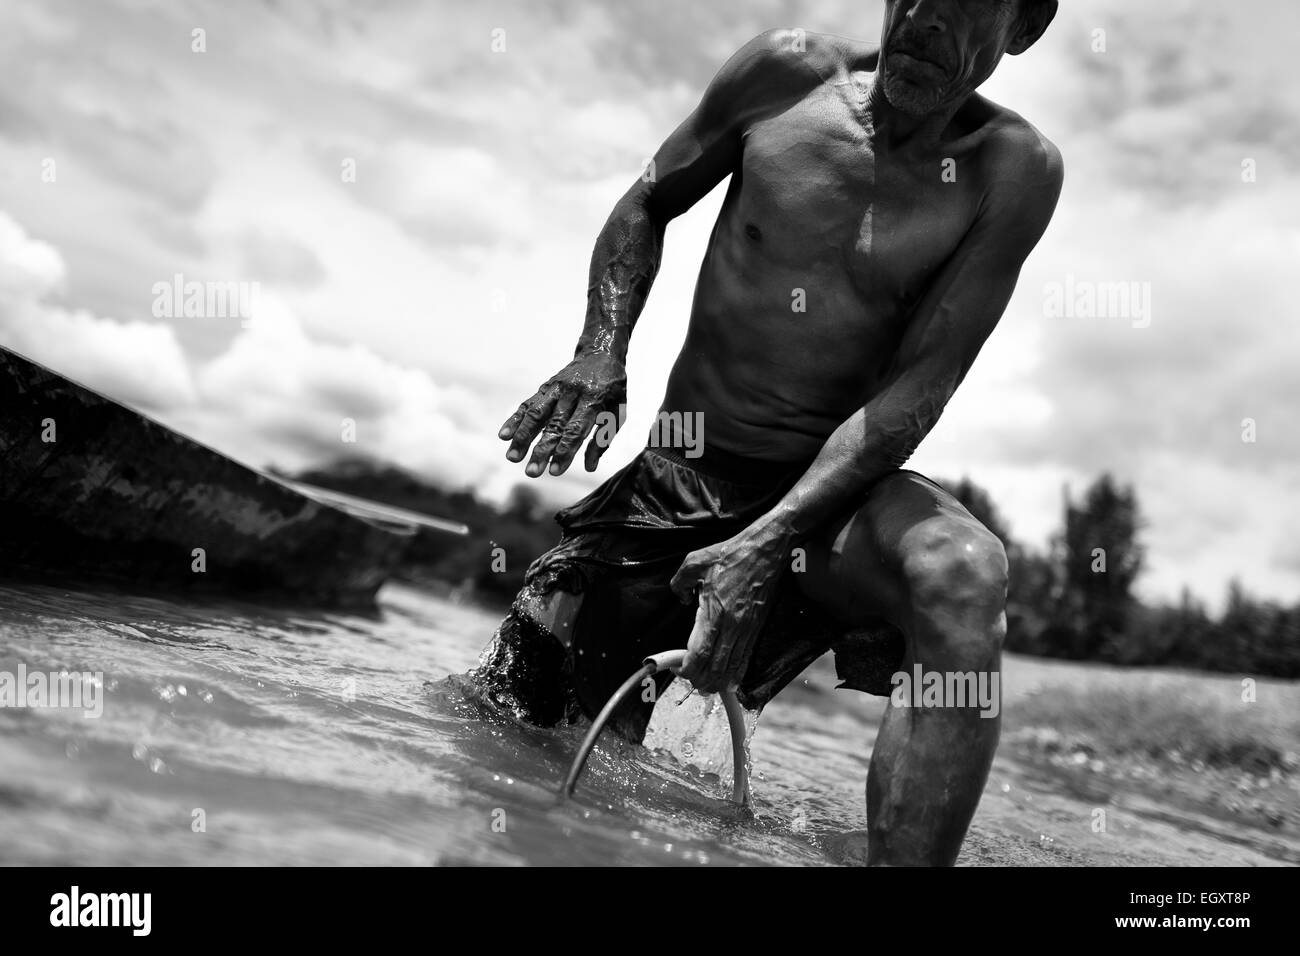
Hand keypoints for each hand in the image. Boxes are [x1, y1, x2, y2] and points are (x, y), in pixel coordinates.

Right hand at [498, 352, 626, 476]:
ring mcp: (557, 388)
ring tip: (511, 457)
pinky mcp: (546, 386)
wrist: (601, 353)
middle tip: (531, 472)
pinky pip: (528, 403)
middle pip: (554, 425)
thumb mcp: (618, 413)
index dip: (564, 452)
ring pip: (536, 413)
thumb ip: (603, 439)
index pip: (576, 430)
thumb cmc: (612, 390)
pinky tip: (504, 435)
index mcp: (595, 400)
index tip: (554, 471)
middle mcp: (573, 393)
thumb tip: (589, 467)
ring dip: (522, 436)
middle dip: (541, 450)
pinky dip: (515, 419)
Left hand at [669, 523, 792, 693]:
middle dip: (700, 681)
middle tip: (689, 679)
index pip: (699, 654)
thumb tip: (680, 597)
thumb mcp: (694, 562)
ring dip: (717, 682)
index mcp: (714, 612)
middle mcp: (732, 626)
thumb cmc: (730, 554)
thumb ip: (680, 582)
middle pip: (715, 669)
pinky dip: (735, 674)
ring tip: (705, 683)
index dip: (688, 669)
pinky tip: (727, 679)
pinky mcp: (756, 628)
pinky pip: (744, 659)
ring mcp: (746, 629)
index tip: (678, 670)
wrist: (765, 551)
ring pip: (732, 669)